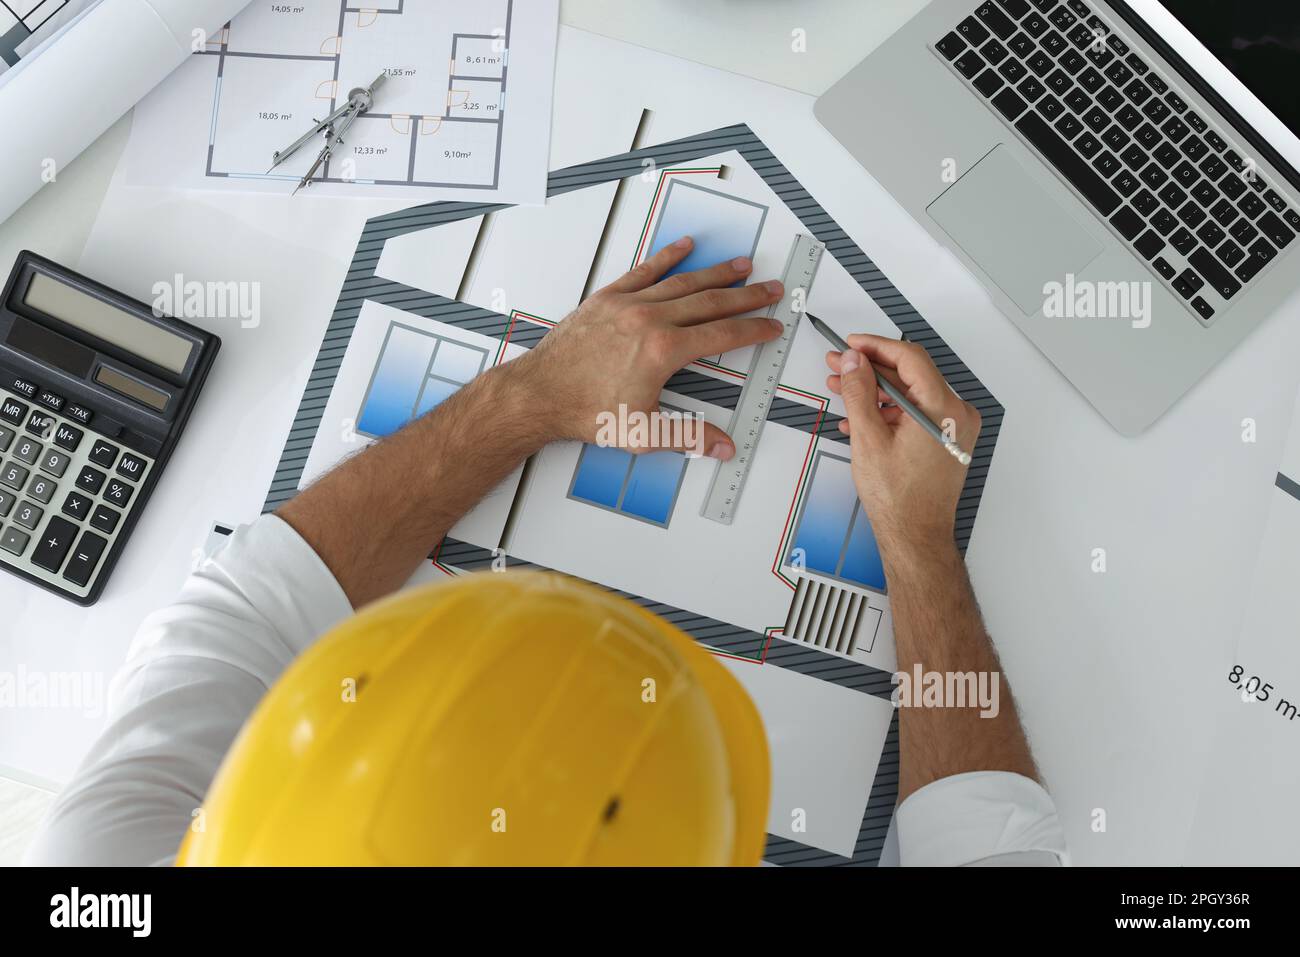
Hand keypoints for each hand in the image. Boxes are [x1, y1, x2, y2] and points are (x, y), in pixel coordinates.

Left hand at [511, 236, 783, 458]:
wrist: (540, 394)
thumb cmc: (585, 412)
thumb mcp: (643, 433)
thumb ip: (689, 437)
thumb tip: (722, 447)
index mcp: (664, 351)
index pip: (722, 335)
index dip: (753, 330)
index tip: (771, 326)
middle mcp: (650, 320)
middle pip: (710, 302)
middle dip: (745, 296)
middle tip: (771, 289)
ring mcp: (628, 305)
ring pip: (682, 282)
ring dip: (716, 273)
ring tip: (742, 266)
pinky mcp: (607, 299)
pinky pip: (645, 271)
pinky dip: (667, 258)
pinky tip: (684, 247)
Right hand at [825, 335, 980, 559]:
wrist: (914, 534)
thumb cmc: (899, 498)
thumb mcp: (868, 438)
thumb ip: (859, 392)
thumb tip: (853, 362)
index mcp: (942, 409)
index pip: (910, 358)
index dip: (876, 346)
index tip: (852, 344)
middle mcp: (956, 415)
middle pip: (910, 374)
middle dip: (871, 368)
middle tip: (840, 364)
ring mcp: (953, 428)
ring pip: (910, 394)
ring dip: (876, 390)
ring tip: (843, 389)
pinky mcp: (945, 439)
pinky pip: (916, 412)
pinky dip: (889, 410)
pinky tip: (860, 416)